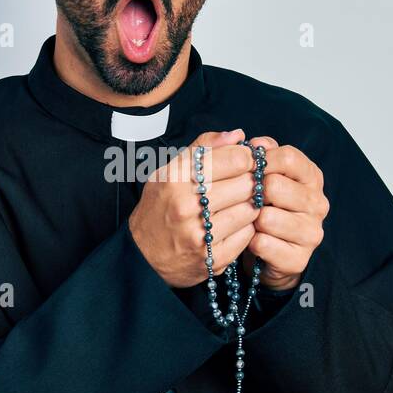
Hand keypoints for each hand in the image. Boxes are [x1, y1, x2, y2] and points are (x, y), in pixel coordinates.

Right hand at [128, 128, 262, 288]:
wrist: (142, 254)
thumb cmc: (160, 206)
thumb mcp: (170, 170)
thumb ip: (203, 147)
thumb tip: (238, 134)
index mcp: (175, 179)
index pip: (234, 159)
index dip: (247, 157)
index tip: (246, 160)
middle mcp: (186, 206)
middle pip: (247, 183)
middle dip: (251, 180)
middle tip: (245, 182)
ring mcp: (200, 235)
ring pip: (251, 209)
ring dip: (250, 204)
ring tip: (238, 203)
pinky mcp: (213, 258)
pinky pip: (248, 234)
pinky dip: (246, 227)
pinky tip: (233, 224)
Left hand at [237, 136, 328, 291]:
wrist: (268, 252)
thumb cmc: (263, 206)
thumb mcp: (264, 175)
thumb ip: (262, 154)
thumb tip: (256, 143)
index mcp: (311, 177)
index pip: (287, 157)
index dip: (260, 161)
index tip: (245, 168)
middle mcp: (318, 203)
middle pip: (275, 186)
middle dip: (252, 193)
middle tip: (245, 200)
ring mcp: (312, 233)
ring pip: (267, 218)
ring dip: (250, 220)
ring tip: (249, 222)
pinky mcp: (299, 259)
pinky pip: (262, 244)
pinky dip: (250, 243)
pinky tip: (252, 242)